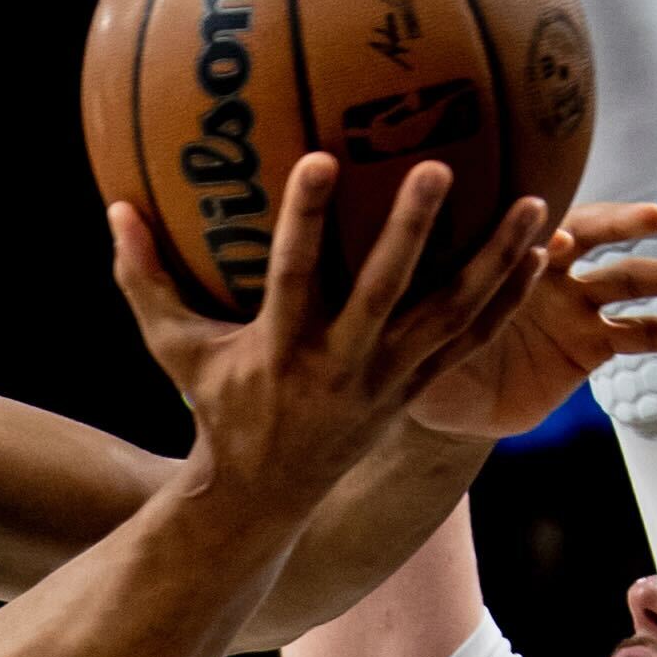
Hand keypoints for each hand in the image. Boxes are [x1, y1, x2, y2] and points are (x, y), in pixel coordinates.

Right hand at [113, 145, 551, 531]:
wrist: (263, 497)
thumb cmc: (216, 407)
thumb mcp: (173, 350)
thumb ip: (144, 281)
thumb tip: (116, 207)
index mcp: (281, 351)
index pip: (294, 277)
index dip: (305, 221)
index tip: (320, 160)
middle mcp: (340, 367)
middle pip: (385, 295)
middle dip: (411, 233)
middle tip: (437, 168)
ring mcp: (387, 383)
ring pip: (450, 320)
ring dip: (494, 265)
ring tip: (536, 207)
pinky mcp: (416, 394)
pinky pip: (471, 343)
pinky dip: (507, 301)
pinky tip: (540, 255)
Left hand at [408, 201, 656, 443]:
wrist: (443, 395)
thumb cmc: (417, 347)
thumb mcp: (415, 327)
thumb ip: (427, 301)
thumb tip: (399, 271)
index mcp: (507, 254)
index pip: (535, 231)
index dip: (551, 235)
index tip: (562, 241)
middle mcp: (549, 268)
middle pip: (600, 241)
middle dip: (632, 229)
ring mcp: (577, 303)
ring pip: (636, 281)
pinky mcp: (594, 343)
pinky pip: (646, 334)